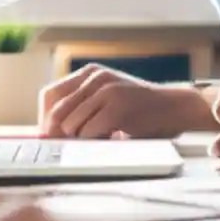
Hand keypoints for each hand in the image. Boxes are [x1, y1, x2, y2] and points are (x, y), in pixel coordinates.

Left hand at [39, 64, 214, 138]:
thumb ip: (81, 107)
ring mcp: (106, 90)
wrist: (174, 106)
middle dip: (58, 134)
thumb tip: (47, 132)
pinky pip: (88, 132)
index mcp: (89, 72)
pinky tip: (109, 139)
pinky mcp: (116, 106)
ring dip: (80, 139)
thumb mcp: (106, 98)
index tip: (49, 137)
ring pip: (70, 125)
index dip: (46, 119)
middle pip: (56, 112)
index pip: (50, 95)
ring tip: (99, 138)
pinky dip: (93, 142)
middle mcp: (95, 77)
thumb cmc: (140, 109)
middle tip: (66, 147)